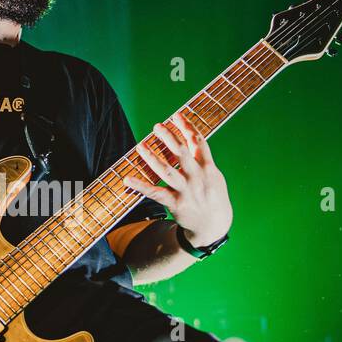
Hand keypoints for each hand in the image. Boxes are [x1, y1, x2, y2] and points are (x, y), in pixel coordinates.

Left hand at [122, 111, 231, 245]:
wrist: (214, 226)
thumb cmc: (212, 195)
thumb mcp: (214, 176)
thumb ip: (202, 157)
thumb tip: (189, 135)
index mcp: (209, 168)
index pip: (199, 143)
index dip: (187, 127)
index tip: (176, 115)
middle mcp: (198, 178)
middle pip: (182, 154)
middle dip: (169, 138)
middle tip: (157, 127)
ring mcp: (186, 192)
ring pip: (167, 171)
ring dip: (152, 158)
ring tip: (140, 146)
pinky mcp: (176, 204)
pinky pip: (156, 193)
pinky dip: (141, 186)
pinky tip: (128, 179)